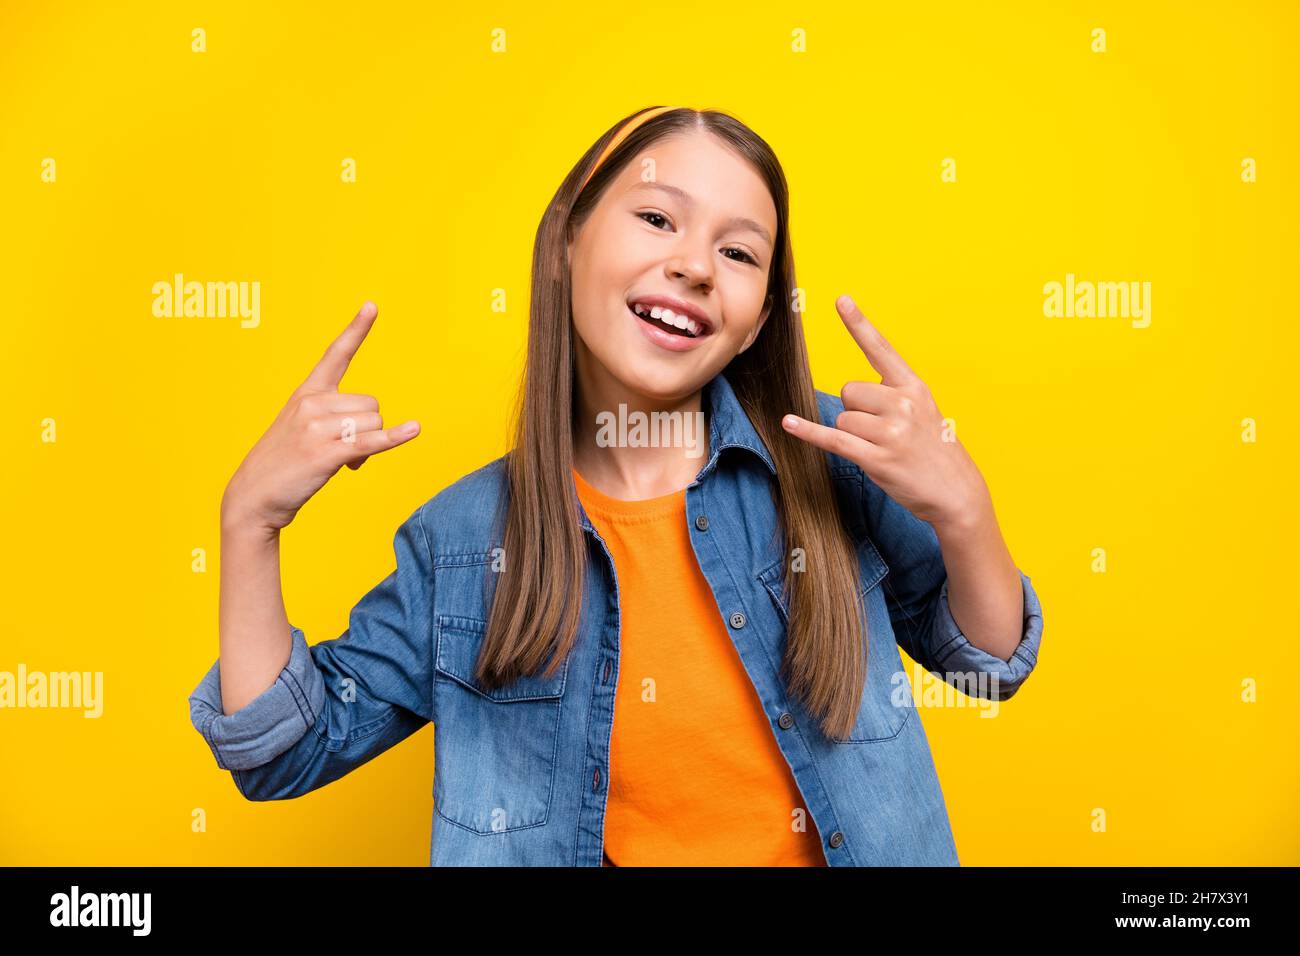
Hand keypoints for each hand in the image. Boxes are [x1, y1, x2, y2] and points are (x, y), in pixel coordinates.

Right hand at [221, 301, 420, 532]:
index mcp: (306, 392)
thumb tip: (373, 437)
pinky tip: (413, 430)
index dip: (356, 330)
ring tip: (340, 462)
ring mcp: (318, 427)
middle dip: (368, 430)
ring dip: (368, 447)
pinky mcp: (326, 452)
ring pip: (374, 424)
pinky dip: (395, 438)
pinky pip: (372, 441)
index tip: (371, 305)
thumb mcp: (303, 431)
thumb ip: (336, 422)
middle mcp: (312, 403)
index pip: (335, 354)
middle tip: (343, 452)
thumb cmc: (283, 465)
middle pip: (372, 405)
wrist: (253, 497)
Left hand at [781, 294, 988, 529]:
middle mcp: (903, 404)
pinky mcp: (877, 458)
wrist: (957, 493)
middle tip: (879, 432)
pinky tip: (789, 423)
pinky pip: (833, 439)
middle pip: (849, 390)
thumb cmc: (935, 451)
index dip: (859, 324)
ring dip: (852, 434)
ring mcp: (891, 432)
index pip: (881, 349)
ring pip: (843, 417)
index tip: (840, 300)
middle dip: (855, 410)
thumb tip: (854, 392)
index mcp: (914, 387)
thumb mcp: (924, 412)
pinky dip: (808, 432)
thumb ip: (894, 395)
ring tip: (880, 449)